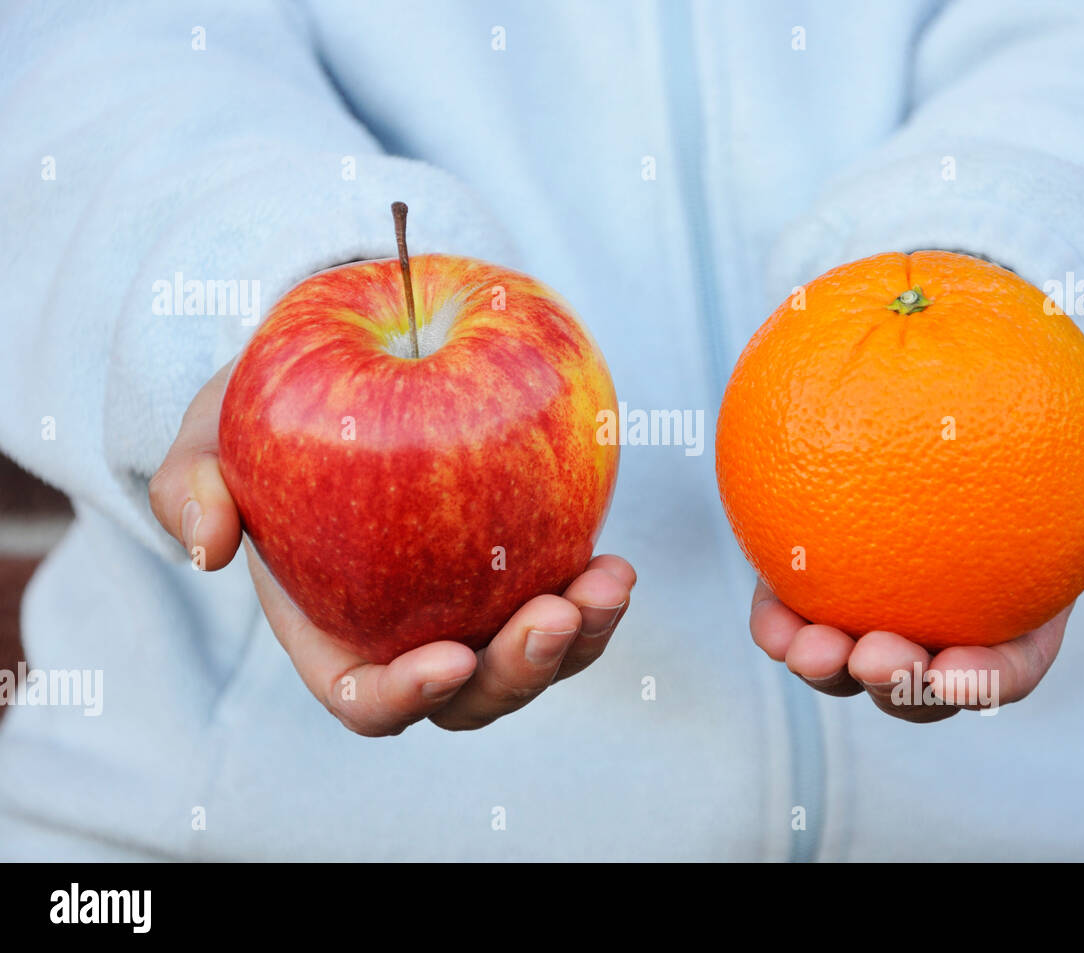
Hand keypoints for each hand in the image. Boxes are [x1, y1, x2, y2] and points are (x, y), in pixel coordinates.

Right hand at [149, 360, 634, 735]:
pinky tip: (612, 560)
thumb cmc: (262, 420)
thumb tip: (207, 548)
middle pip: (471, 698)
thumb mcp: (209, 437)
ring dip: (579, 641)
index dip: (408, 698)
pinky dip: (594, 597)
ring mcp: (472, 609)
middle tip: (552, 614)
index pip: (368, 702)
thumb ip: (191, 486)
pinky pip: (566, 604)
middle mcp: (409, 638)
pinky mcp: (521, 569)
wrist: (337, 381)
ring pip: (534, 663)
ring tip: (608, 584)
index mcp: (332, 637)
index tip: (449, 658)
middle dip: (518, 674)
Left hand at [750, 343, 1083, 721]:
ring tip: (801, 647)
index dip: (984, 684)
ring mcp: (879, 593)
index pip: (1008, 664)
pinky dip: (778, 618)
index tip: (958, 677)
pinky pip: (793, 603)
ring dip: (823, 667)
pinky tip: (769, 611)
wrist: (965, 348)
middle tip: (871, 660)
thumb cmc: (1051, 385)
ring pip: (848, 658)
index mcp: (1019, 601)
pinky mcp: (821, 561)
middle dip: (895, 692)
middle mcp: (945, 613)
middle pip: (921, 685)